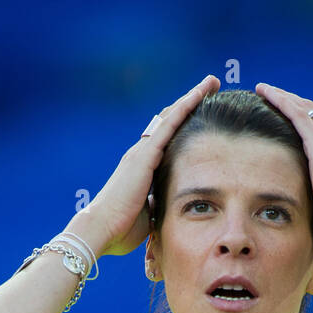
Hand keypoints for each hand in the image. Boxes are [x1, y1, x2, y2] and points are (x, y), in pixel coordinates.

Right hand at [80, 75, 220, 257]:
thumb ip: (158, 205)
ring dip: (192, 97)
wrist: (102, 229)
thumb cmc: (122, 230)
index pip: (166, 139)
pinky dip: (186, 106)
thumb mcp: (148, 215)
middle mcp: (141, 154)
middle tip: (211, 87)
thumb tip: (168, 207)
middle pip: (169, 121)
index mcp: (142, 169)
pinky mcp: (145, 154)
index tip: (201, 113)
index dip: (183, 124)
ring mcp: (142, 151)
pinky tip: (200, 93)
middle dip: (190, 103)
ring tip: (211, 82)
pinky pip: (169, 124)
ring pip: (171, 116)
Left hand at [254, 82, 312, 249]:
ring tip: (265, 90)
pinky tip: (266, 92)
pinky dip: (281, 100)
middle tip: (273, 97)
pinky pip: (298, 114)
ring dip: (285, 97)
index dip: (306, 123)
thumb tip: (312, 220)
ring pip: (305, 109)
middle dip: (293, 103)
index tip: (289, 118)